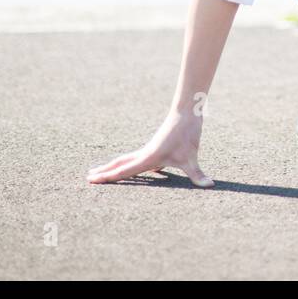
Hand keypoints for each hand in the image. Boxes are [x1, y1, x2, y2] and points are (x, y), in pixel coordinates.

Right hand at [87, 110, 213, 187]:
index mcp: (148, 158)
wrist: (187, 112)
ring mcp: (149, 150)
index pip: (123, 171)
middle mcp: (145, 154)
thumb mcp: (191, 157)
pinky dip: (128, 163)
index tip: (91, 179)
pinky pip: (137, 158)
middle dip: (105, 172)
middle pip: (120, 164)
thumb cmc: (187, 134)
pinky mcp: (156, 147)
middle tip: (88, 177)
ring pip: (127, 159)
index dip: (108, 177)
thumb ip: (197, 174)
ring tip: (102, 171)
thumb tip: (209, 185)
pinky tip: (133, 168)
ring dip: (114, 166)